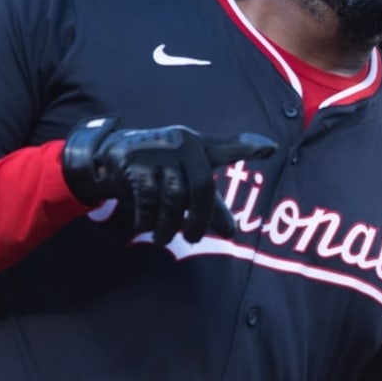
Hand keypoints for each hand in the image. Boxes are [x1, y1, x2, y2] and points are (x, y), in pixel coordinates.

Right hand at [61, 115, 276, 244]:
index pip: (225, 148)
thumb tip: (232, 232)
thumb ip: (210, 204)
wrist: (109, 158)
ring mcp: (156, 150)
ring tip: (165, 236)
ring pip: (173, 197)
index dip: (246, 148)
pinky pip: (148, 199)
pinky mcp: (133, 162)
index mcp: (197, 145)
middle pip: (200, 187)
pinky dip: (148, 219)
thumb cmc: (157, 170)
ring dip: (169, 224)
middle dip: (199, 219)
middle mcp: (180, 142)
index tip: (272, 148)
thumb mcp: (184, 183)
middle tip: (195, 238)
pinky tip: (145, 225)